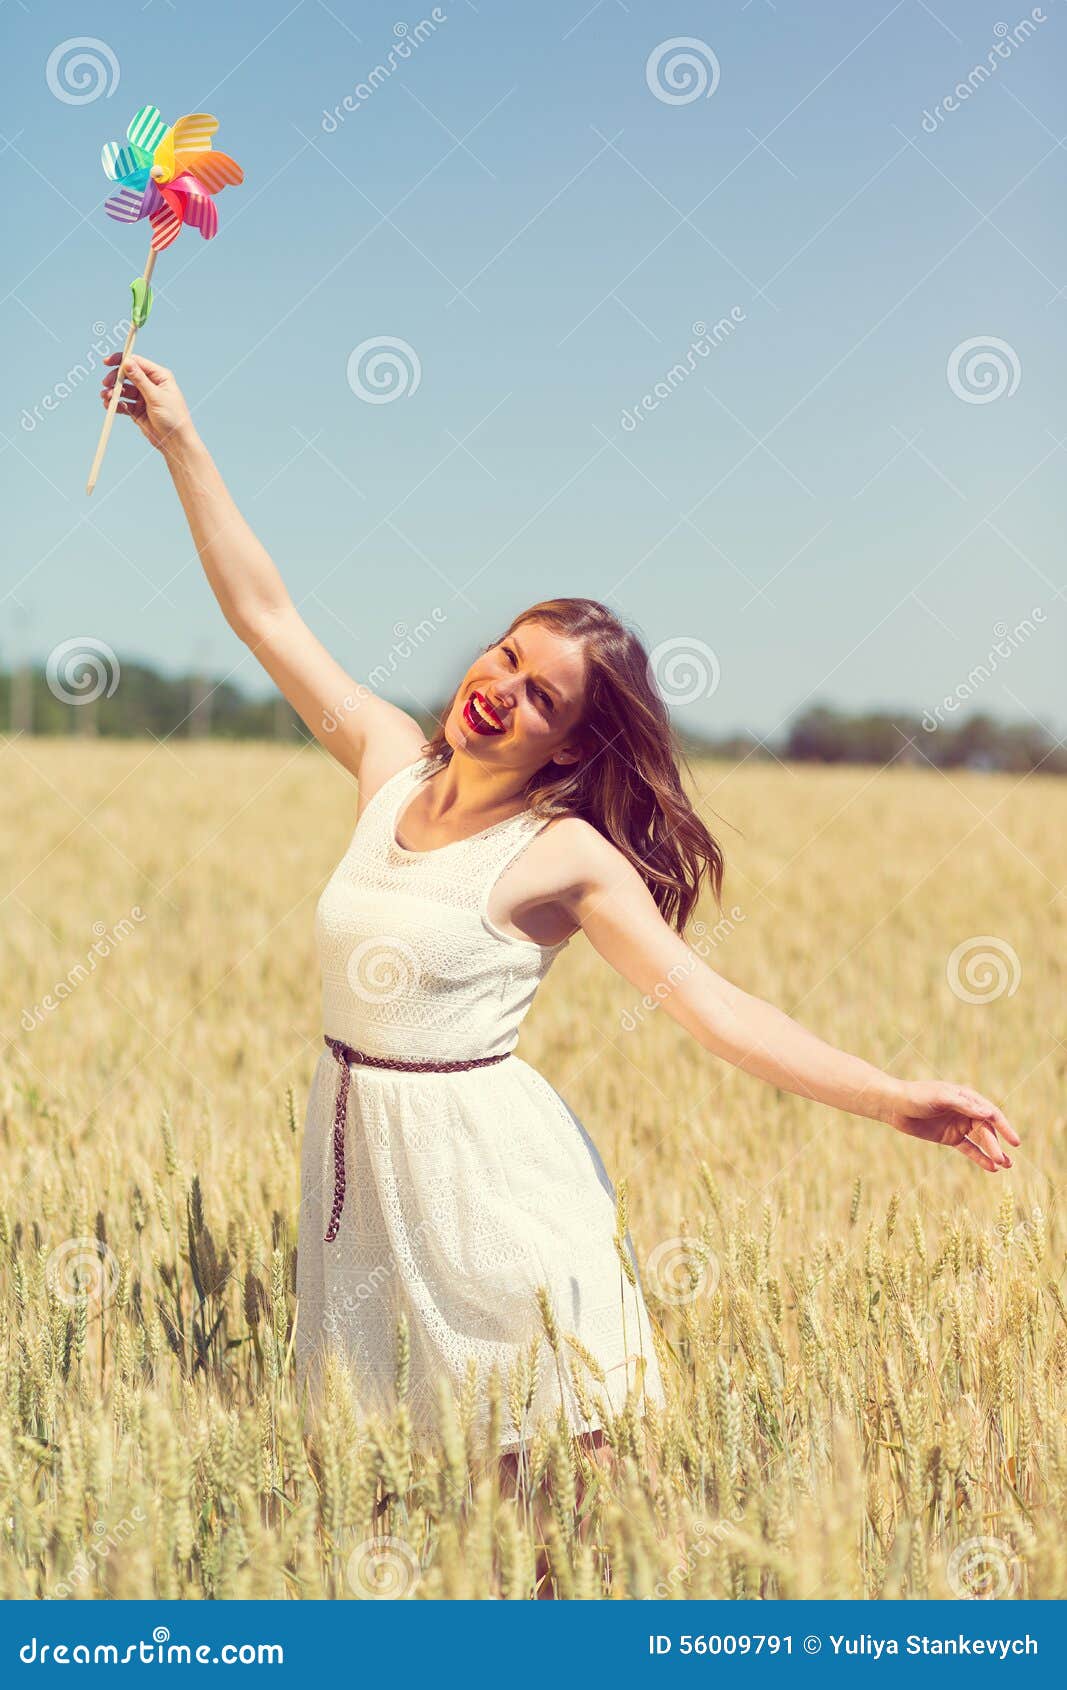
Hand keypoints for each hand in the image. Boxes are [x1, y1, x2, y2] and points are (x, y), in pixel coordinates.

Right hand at [99, 352, 194, 453]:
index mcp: (159, 376)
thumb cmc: (174, 418)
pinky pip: (123, 403)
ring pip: (124, 390)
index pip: (137, 362)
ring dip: (113, 392)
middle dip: (115, 379)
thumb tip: (127, 362)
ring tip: (107, 398)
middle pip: (127, 375)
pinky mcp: (138, 410)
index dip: (121, 361)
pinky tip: (110, 406)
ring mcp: (143, 397)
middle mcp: (151, 385)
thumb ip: (140, 380)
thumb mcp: (156, 396)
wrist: (176, 442)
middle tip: (106, 384)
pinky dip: (116, 404)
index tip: (107, 362)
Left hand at [883, 1079, 1019, 1171]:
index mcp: (966, 1098)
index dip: (1005, 1127)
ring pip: (981, 1140)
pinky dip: (979, 1158)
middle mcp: (966, 1111)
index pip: (991, 1114)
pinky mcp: (950, 1137)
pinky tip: (991, 1168)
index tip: (1014, 1141)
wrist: (894, 1105)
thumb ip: (964, 1105)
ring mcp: (958, 1125)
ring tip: (1006, 1166)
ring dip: (993, 1152)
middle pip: (986, 1130)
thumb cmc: (916, 1096)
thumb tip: (988, 1114)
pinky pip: (969, 1148)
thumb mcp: (940, 1098)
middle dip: (996, 1145)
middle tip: (1004, 1160)